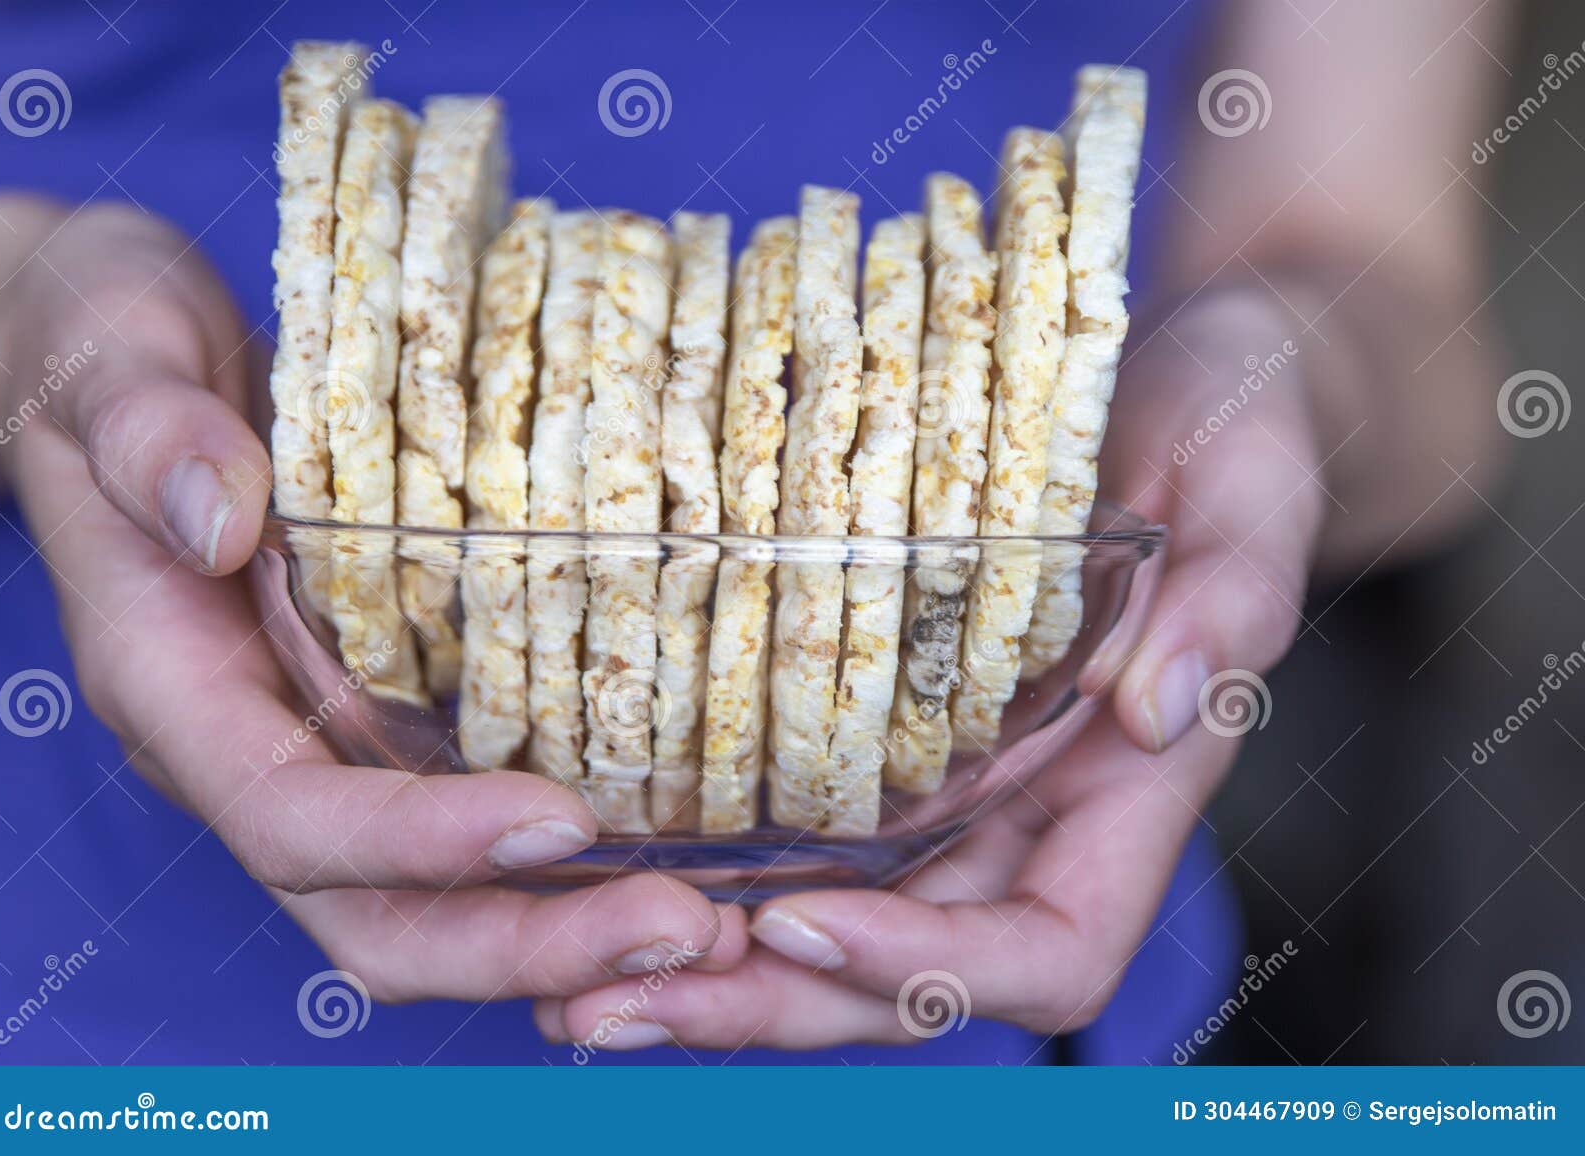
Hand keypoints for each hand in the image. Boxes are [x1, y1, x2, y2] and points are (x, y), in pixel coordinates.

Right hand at [0, 200, 746, 1002]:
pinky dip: (573, 870)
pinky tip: (686, 855)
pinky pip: (480, 827)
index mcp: (182, 692)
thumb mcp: (117, 364)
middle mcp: (263, 748)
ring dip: (568, 931)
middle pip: (380, 914)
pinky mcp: (397, 714)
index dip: (418, 843)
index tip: (561, 824)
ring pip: (441, 901)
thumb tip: (222, 515)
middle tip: (686, 932)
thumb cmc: (113, 360)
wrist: (125, 367)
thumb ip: (150, 437)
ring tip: (713, 927)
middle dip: (525, 944)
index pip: (292, 818)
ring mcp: (335, 744)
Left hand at [533, 286, 1325, 1047]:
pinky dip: (719, 877)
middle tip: (613, 1002)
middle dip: (774, 1004)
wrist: (1177, 386)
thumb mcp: (1250, 488)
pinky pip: (809, 833)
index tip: (803, 918)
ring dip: (717, 972)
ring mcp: (961, 785)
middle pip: (910, 975)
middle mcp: (1037, 816)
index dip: (934, 970)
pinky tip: (610, 873)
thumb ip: (1231, 600)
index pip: (1047, 950)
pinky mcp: (894, 732)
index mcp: (1129, 792)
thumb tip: (1158, 707)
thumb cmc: (1230, 429)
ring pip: (843, 925)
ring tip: (574, 975)